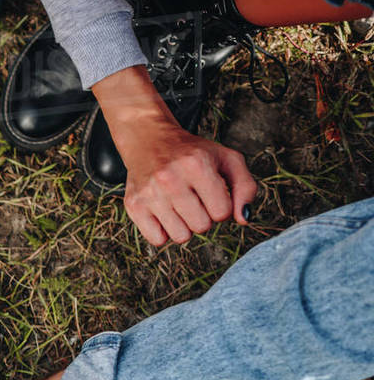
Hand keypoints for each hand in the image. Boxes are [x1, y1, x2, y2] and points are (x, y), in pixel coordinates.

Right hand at [118, 118, 256, 245]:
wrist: (148, 140)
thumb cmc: (192, 153)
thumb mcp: (227, 159)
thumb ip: (245, 187)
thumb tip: (243, 219)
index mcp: (197, 165)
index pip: (222, 212)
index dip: (221, 206)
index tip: (212, 194)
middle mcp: (170, 179)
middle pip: (202, 226)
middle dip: (203, 216)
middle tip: (194, 199)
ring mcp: (149, 194)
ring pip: (181, 237)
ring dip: (184, 225)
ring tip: (179, 206)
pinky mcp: (134, 206)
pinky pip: (157, 240)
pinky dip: (164, 231)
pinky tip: (164, 213)